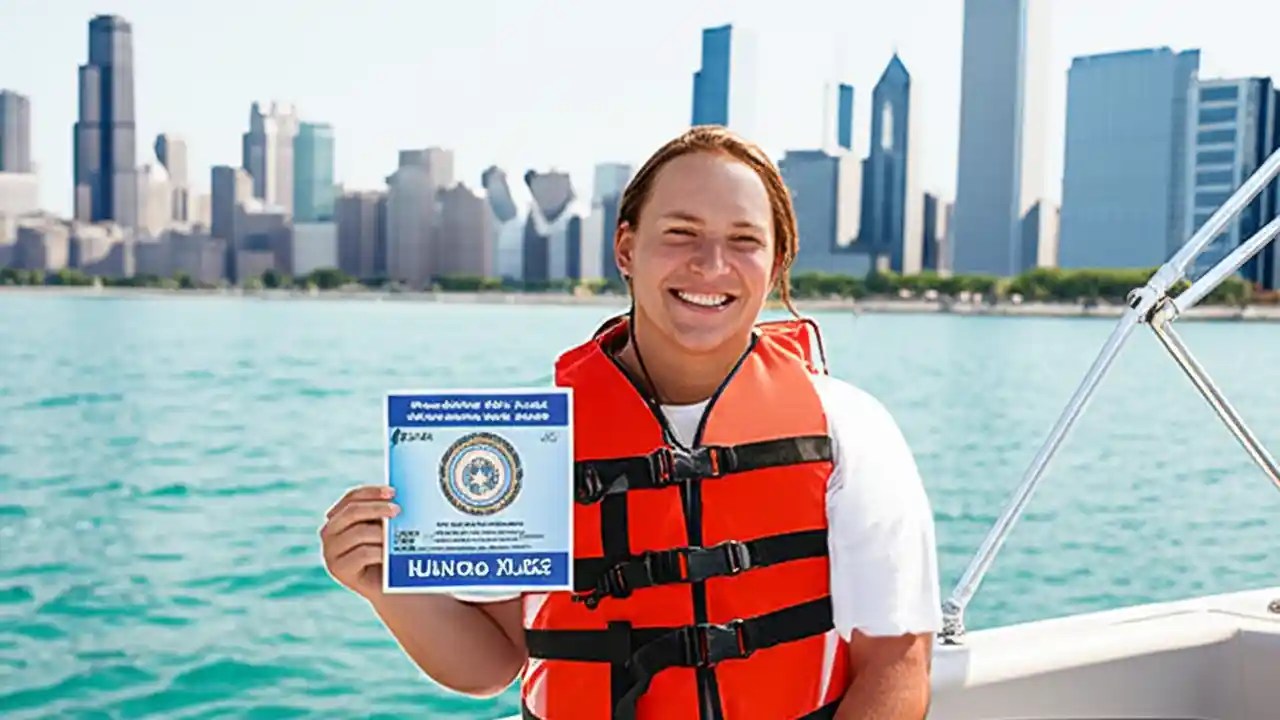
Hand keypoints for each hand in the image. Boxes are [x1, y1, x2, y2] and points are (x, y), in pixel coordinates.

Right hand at [320, 484, 399, 601]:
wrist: (390, 586)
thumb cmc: (389, 551)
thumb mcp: (385, 528)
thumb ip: (384, 513)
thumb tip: (397, 498)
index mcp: (338, 517)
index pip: (351, 498)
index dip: (371, 492)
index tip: (393, 492)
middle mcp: (329, 532)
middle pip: (352, 512)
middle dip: (377, 508)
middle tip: (398, 510)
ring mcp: (331, 552)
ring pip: (359, 532)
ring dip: (382, 532)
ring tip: (399, 537)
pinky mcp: (339, 569)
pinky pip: (363, 553)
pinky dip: (380, 551)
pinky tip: (391, 554)